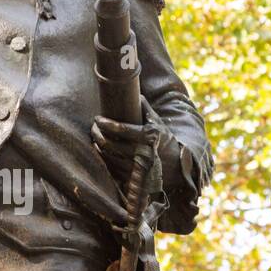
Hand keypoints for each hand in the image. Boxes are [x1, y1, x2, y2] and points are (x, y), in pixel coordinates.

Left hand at [92, 102, 163, 219]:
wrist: (176, 165)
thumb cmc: (164, 140)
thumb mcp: (158, 123)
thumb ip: (145, 108)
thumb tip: (135, 92)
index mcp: (149, 136)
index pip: (122, 129)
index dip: (106, 124)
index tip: (97, 118)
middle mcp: (142, 152)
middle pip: (110, 144)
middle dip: (97, 134)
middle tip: (93, 127)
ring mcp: (136, 167)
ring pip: (108, 156)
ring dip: (98, 145)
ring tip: (95, 137)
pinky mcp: (132, 177)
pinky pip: (111, 167)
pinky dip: (104, 157)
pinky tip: (101, 150)